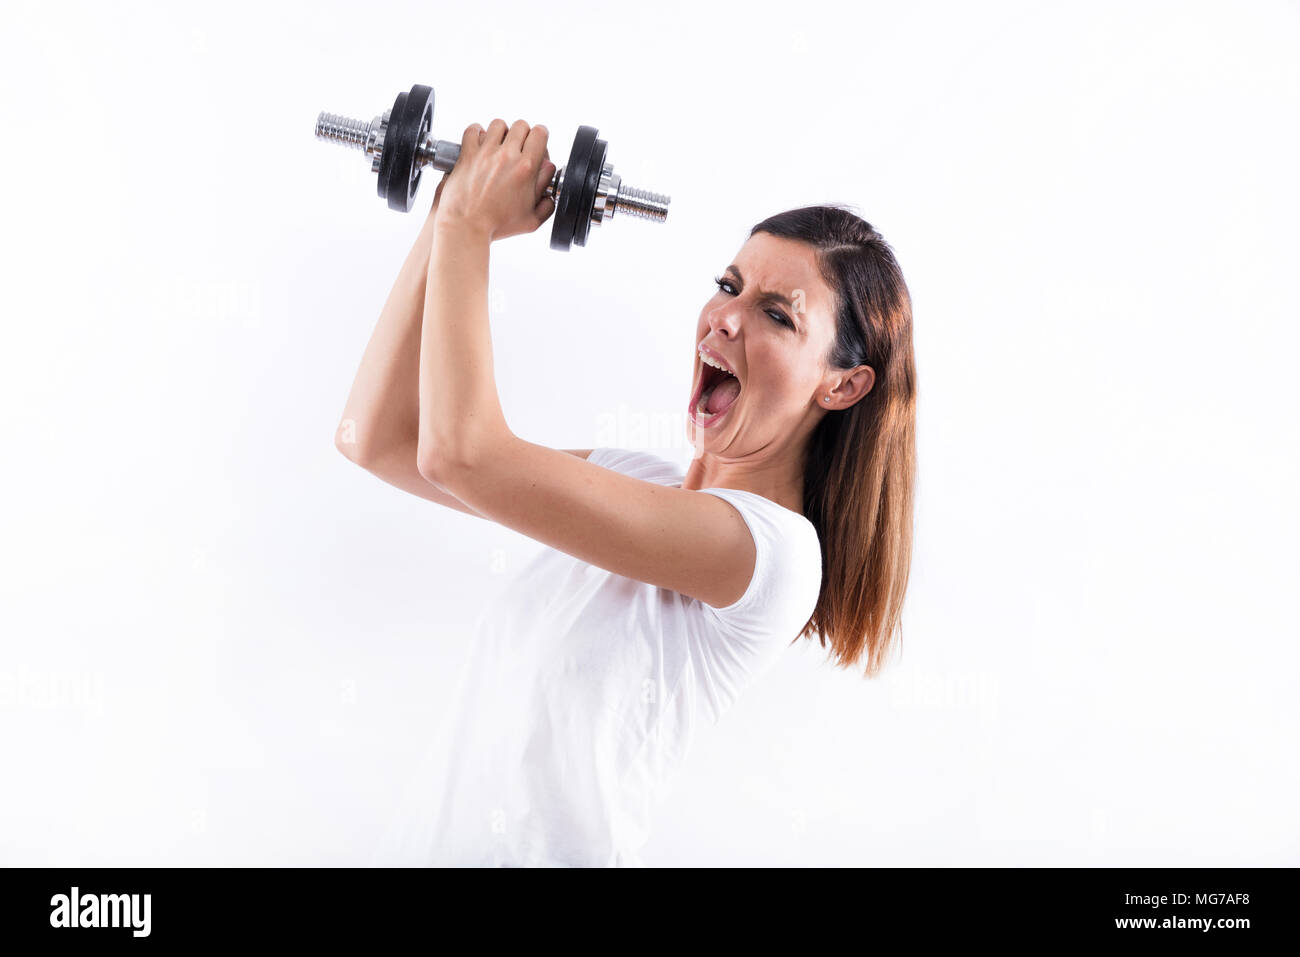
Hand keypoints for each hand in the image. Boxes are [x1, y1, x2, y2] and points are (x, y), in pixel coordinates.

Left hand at [434, 119, 556, 240]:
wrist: (467, 226)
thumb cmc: (496, 225)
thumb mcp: (531, 221)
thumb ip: (547, 205)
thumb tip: (550, 191)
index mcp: (527, 169)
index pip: (540, 134)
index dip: (541, 138)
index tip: (536, 145)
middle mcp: (507, 156)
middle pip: (521, 125)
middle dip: (523, 134)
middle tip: (518, 148)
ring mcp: (486, 153)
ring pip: (499, 124)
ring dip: (501, 133)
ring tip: (499, 146)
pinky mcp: (468, 154)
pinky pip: (474, 130)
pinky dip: (477, 132)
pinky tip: (480, 143)